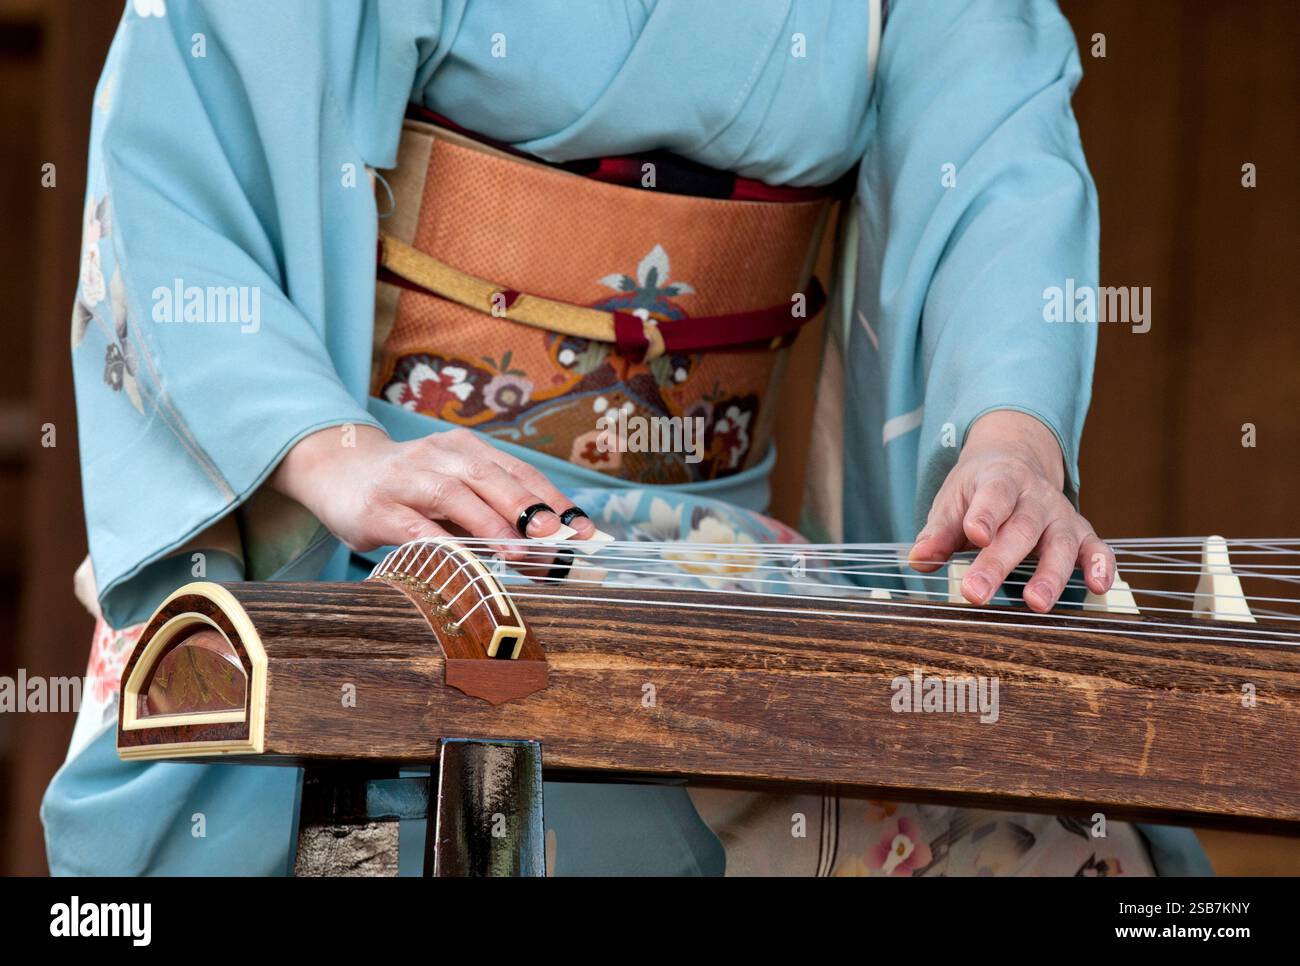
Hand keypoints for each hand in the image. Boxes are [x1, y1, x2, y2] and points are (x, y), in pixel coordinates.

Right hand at [269, 424, 594, 556]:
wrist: (335, 470)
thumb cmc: (408, 490)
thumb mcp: (454, 496)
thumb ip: (493, 518)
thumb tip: (547, 553)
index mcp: (466, 449)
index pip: (519, 472)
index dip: (554, 500)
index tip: (584, 531)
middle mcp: (438, 456)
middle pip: (490, 476)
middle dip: (527, 508)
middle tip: (556, 538)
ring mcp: (405, 479)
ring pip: (453, 494)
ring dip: (489, 522)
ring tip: (519, 551)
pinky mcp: (376, 507)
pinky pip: (412, 524)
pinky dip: (440, 541)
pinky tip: (462, 561)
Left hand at [907, 410, 1113, 612]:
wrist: (1014, 460)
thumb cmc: (978, 489)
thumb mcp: (953, 500)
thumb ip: (938, 532)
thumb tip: (918, 560)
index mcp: (1000, 479)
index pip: (994, 495)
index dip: (985, 515)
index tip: (974, 535)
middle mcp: (1036, 496)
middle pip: (1021, 529)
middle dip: (999, 562)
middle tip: (976, 593)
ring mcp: (1061, 514)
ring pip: (1061, 544)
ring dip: (1050, 574)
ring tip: (1035, 602)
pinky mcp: (1081, 532)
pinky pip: (1097, 548)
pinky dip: (1101, 565)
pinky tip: (1098, 586)